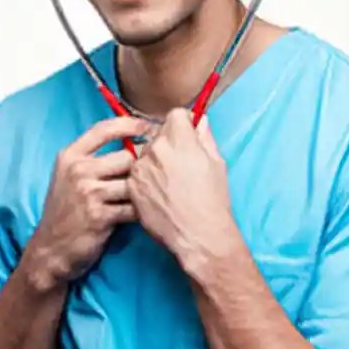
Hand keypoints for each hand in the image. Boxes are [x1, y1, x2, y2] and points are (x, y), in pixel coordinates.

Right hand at [25, 116, 149, 286]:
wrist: (50, 250)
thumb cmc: (65, 213)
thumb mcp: (67, 178)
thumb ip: (92, 160)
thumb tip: (132, 142)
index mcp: (69, 156)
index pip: (104, 128)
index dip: (131, 124)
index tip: (150, 127)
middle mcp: (77, 170)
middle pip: (127, 156)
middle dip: (142, 167)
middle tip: (154, 175)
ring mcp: (88, 193)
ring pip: (133, 182)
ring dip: (143, 192)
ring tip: (149, 198)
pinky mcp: (100, 216)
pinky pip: (133, 208)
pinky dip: (141, 212)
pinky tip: (143, 216)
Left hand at [128, 109, 243, 267]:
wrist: (196, 233)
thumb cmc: (212, 200)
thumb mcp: (217, 164)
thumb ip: (205, 137)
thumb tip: (199, 121)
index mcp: (180, 141)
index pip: (175, 114)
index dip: (183, 123)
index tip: (187, 134)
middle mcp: (156, 150)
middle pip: (157, 133)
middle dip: (168, 142)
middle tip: (179, 162)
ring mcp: (140, 168)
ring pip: (144, 152)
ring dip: (154, 160)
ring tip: (169, 181)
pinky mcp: (131, 185)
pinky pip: (136, 172)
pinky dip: (144, 178)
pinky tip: (159, 192)